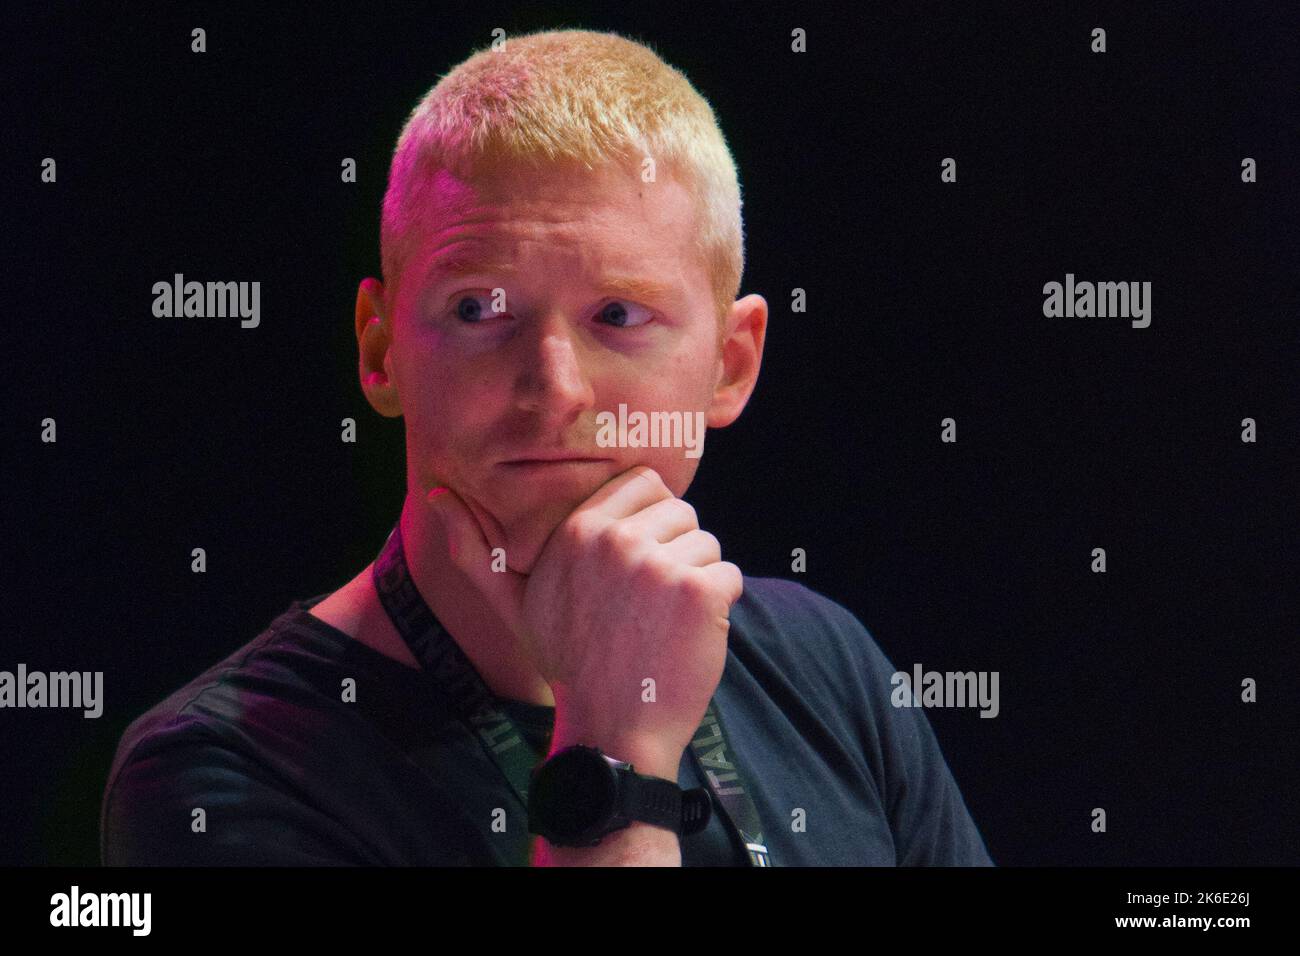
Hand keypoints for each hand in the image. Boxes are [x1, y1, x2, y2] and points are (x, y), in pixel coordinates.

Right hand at [428, 466, 743, 775]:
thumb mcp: (514, 603)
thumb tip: (435, 494)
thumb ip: (475, 548)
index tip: (638, 564)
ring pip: (707, 544)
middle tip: (650, 604)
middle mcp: (615, 539)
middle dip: (676, 551)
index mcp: (576, 529)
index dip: (650, 520)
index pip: (645, 482)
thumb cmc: (567, 663)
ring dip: (698, 581)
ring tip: (664, 623)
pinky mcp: (696, 592)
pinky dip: (720, 607)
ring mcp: (657, 564)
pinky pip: (729, 575)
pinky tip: (686, 637)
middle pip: (681, 511)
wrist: (611, 730)